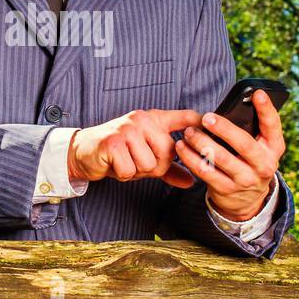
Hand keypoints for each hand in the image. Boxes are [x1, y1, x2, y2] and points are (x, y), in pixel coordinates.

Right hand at [68, 108, 204, 188]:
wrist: (84, 152)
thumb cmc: (119, 154)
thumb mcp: (146, 158)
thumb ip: (169, 168)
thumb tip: (192, 181)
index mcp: (153, 120)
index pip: (182, 117)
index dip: (199, 121)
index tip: (213, 122)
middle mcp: (142, 119)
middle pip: (167, 153)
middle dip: (154, 167)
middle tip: (136, 161)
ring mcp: (127, 129)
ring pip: (149, 164)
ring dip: (136, 171)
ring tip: (125, 161)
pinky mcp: (113, 142)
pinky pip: (131, 169)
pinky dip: (123, 174)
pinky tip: (114, 164)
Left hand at [173, 88, 284, 219]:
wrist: (248, 201)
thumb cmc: (250, 162)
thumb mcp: (260, 148)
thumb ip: (252, 129)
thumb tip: (235, 104)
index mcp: (273, 148)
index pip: (273, 126)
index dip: (266, 109)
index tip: (256, 93)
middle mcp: (264, 165)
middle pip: (244, 144)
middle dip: (224, 129)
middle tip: (206, 117)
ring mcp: (245, 179)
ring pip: (221, 159)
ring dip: (201, 143)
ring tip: (188, 132)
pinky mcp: (226, 189)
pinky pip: (205, 172)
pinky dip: (191, 158)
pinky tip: (182, 148)